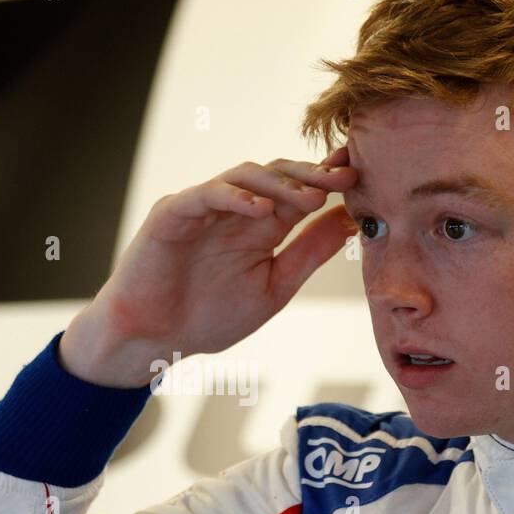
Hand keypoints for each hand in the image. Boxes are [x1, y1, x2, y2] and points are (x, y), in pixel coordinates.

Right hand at [59, 147, 357, 386]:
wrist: (150, 340)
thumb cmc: (206, 318)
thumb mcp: (273, 288)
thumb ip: (308, 254)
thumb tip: (350, 221)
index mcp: (259, 227)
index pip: (299, 192)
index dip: (329, 181)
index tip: (362, 178)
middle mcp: (234, 210)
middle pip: (278, 175)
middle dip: (313, 173)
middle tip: (345, 176)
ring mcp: (202, 207)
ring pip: (245, 175)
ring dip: (281, 182)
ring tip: (311, 196)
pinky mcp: (173, 213)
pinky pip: (206, 194)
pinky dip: (235, 197)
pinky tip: (262, 210)